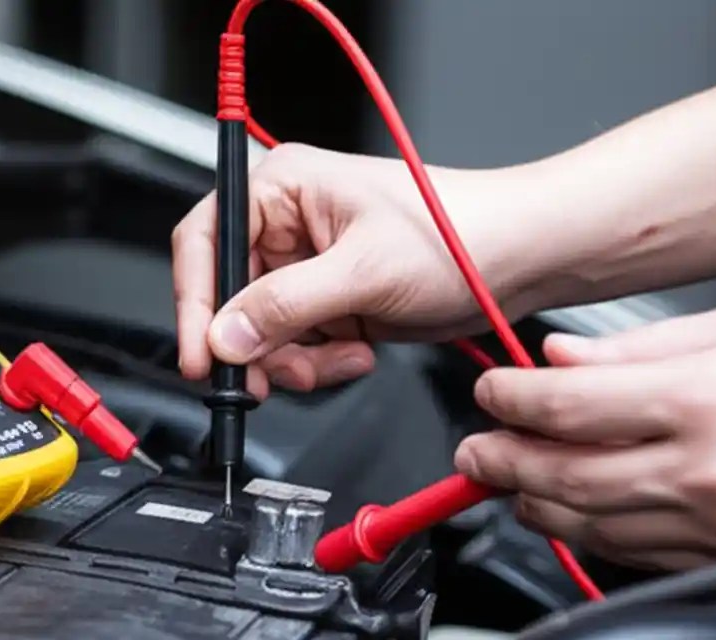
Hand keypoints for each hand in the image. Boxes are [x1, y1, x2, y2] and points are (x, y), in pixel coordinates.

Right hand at [172, 143, 548, 398]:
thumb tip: (225, 334)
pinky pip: (292, 346)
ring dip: (291, 359)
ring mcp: (306, 267)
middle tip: (268, 377)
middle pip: (227, 295)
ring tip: (338, 357)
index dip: (195, 300)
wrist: (520, 260)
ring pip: (258, 331)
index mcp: (285, 187)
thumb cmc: (460, 231)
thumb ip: (285, 306)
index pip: (206, 240)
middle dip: (253, 343)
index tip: (202, 353)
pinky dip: (316, 363)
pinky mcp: (326, 302)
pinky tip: (355, 352)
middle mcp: (287, 224)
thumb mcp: (364, 270)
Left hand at [455, 306, 715, 570]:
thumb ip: (645, 347)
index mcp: (703, 401)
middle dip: (502, 463)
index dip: (512, 398)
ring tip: (511, 480)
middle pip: (565, 476)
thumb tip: (560, 356)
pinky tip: (570, 511)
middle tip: (473, 452)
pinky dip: (589, 532)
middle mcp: (705, 472)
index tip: (490, 391)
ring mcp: (715, 526)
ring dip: (536, 504)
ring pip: (592, 527)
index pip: (567, 405)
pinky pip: (634, 554)